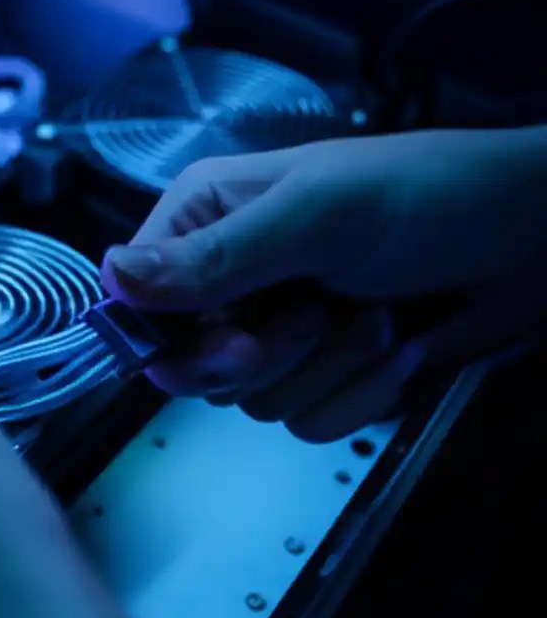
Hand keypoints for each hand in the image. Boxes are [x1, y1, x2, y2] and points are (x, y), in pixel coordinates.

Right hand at [103, 127, 546, 441]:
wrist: (534, 237)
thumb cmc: (428, 197)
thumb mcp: (317, 216)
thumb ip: (214, 256)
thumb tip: (112, 278)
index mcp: (206, 219)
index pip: (135, 301)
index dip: (168, 339)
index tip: (231, 345)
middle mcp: (228, 278)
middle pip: (189, 364)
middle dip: (264, 356)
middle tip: (315, 319)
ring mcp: (274, 328)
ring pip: (250, 399)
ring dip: (327, 369)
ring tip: (376, 314)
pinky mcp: (320, 372)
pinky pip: (303, 419)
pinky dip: (357, 395)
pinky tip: (397, 347)